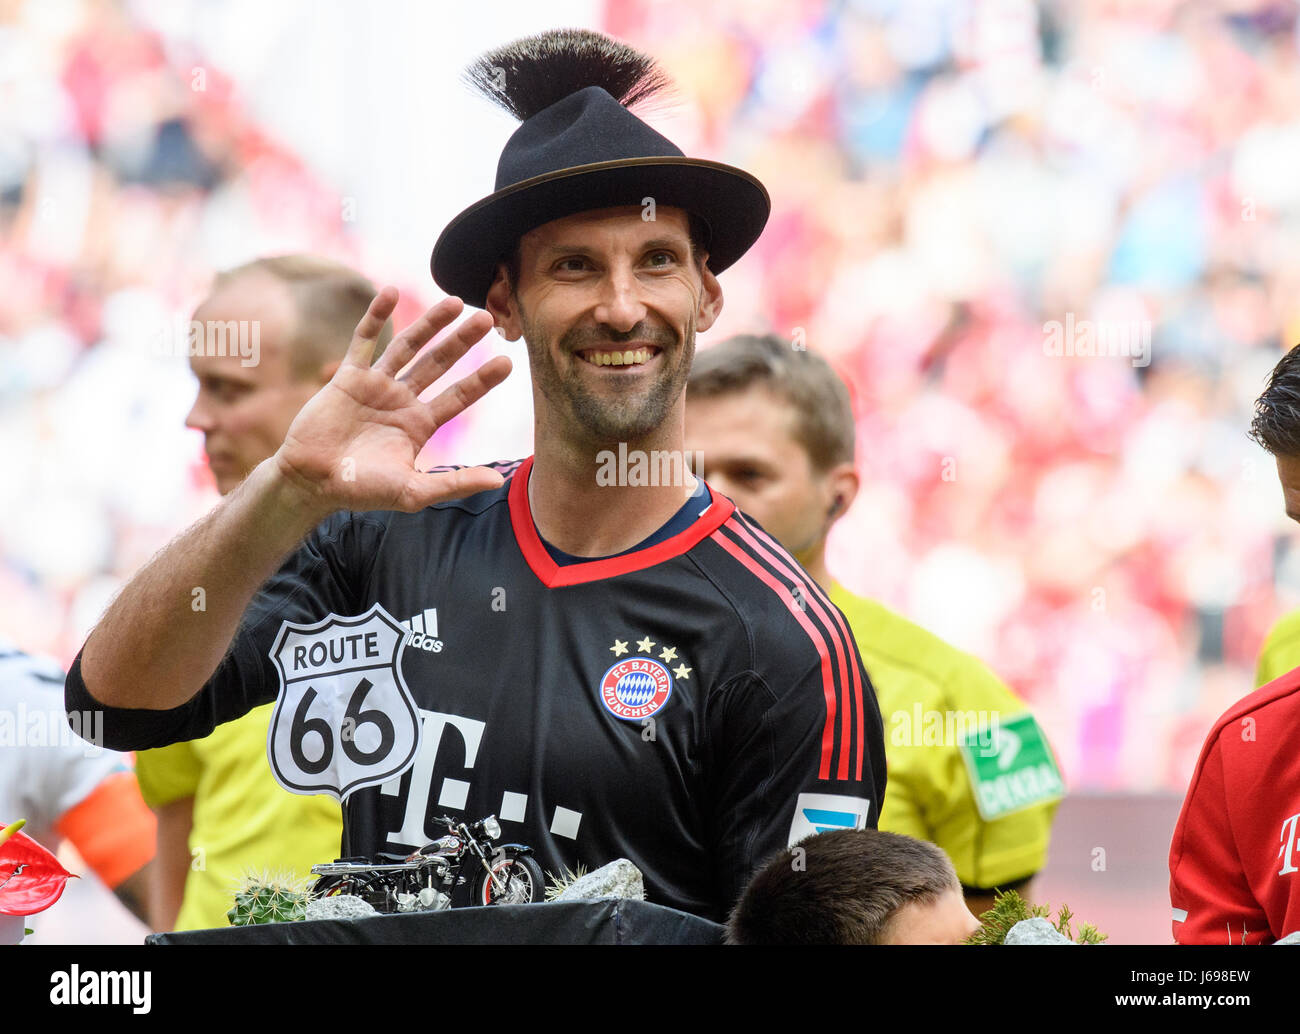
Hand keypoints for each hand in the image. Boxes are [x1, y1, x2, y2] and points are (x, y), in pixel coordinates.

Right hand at [273, 288, 511, 517]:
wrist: (310, 482)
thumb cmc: (360, 491)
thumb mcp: (413, 492)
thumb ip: (454, 484)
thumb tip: (499, 480)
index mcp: (420, 424)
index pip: (459, 396)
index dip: (482, 379)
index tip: (507, 362)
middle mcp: (402, 400)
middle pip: (439, 364)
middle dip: (462, 342)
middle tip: (487, 318)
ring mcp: (375, 386)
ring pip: (408, 347)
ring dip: (430, 324)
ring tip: (455, 301)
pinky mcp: (347, 377)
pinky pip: (363, 341)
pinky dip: (376, 317)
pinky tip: (390, 292)